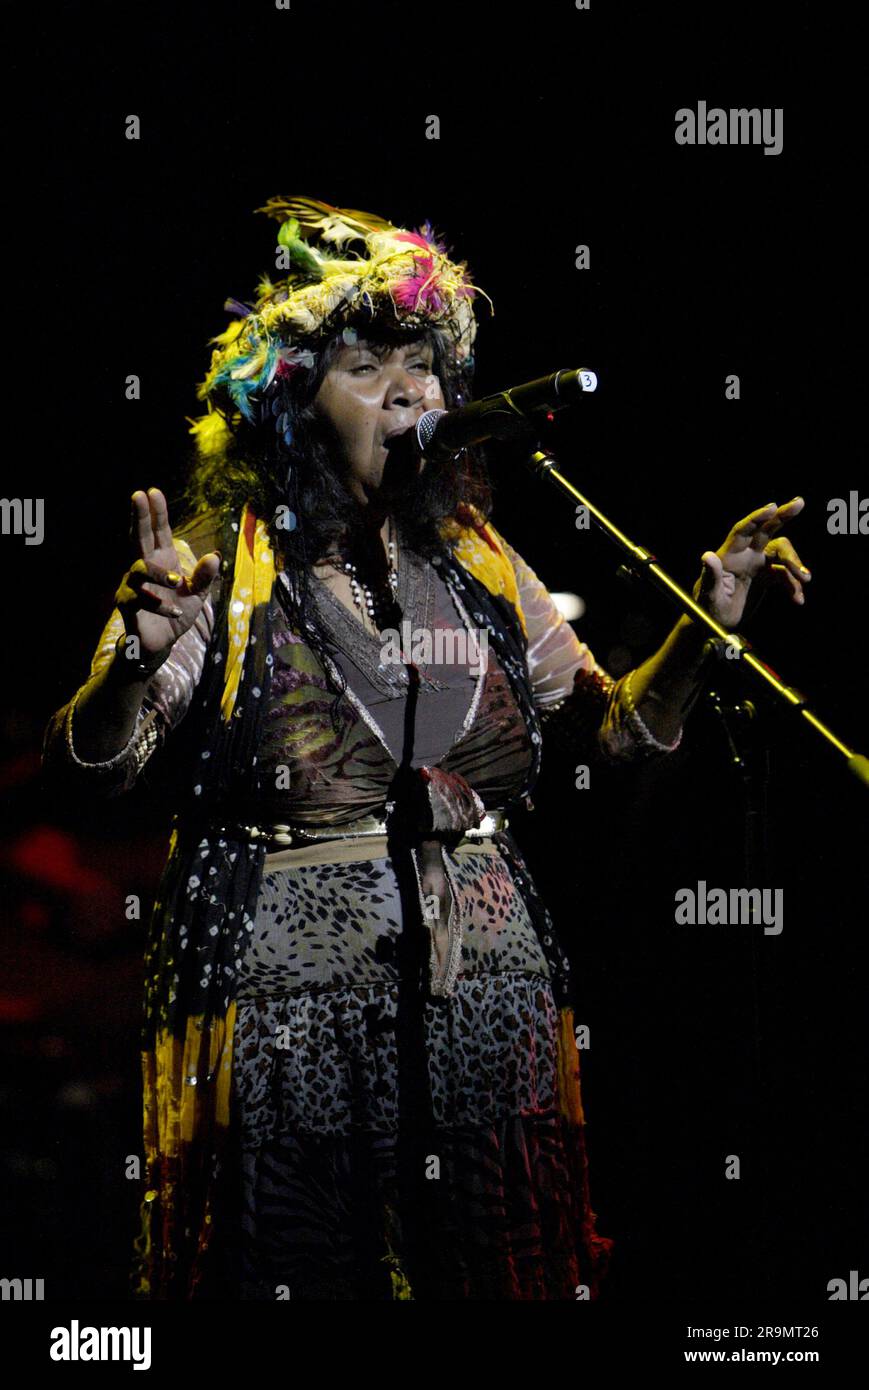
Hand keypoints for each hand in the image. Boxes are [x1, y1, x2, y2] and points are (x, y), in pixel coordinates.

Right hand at [114, 488, 219, 668]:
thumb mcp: (198, 595)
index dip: (156, 513)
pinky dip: (159, 606)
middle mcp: (144, 568)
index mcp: (162, 560)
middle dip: (140, 517)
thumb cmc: (178, 612)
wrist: (163, 643)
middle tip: (137, 495)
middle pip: (138, 537)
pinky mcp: (127, 606)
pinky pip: (138, 599)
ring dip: (159, 573)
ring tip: (178, 582)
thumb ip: (205, 577)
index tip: (153, 492)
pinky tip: (175, 613)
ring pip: (138, 568)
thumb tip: (215, 556)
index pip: (158, 532)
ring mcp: (133, 585)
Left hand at [693, 497, 810, 628]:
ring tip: (806, 580)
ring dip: (795, 564)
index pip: (743, 531)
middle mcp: (745, 555)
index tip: (773, 507)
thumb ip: (710, 577)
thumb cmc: (707, 610)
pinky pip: (786, 575)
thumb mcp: (708, 596)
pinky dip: (794, 586)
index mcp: (728, 555)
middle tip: (800, 503)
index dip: (757, 517)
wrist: (719, 623)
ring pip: (782, 554)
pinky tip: (798, 599)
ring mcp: (757, 564)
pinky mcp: (767, 577)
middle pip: (766, 530)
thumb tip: (707, 556)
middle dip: (782, 515)